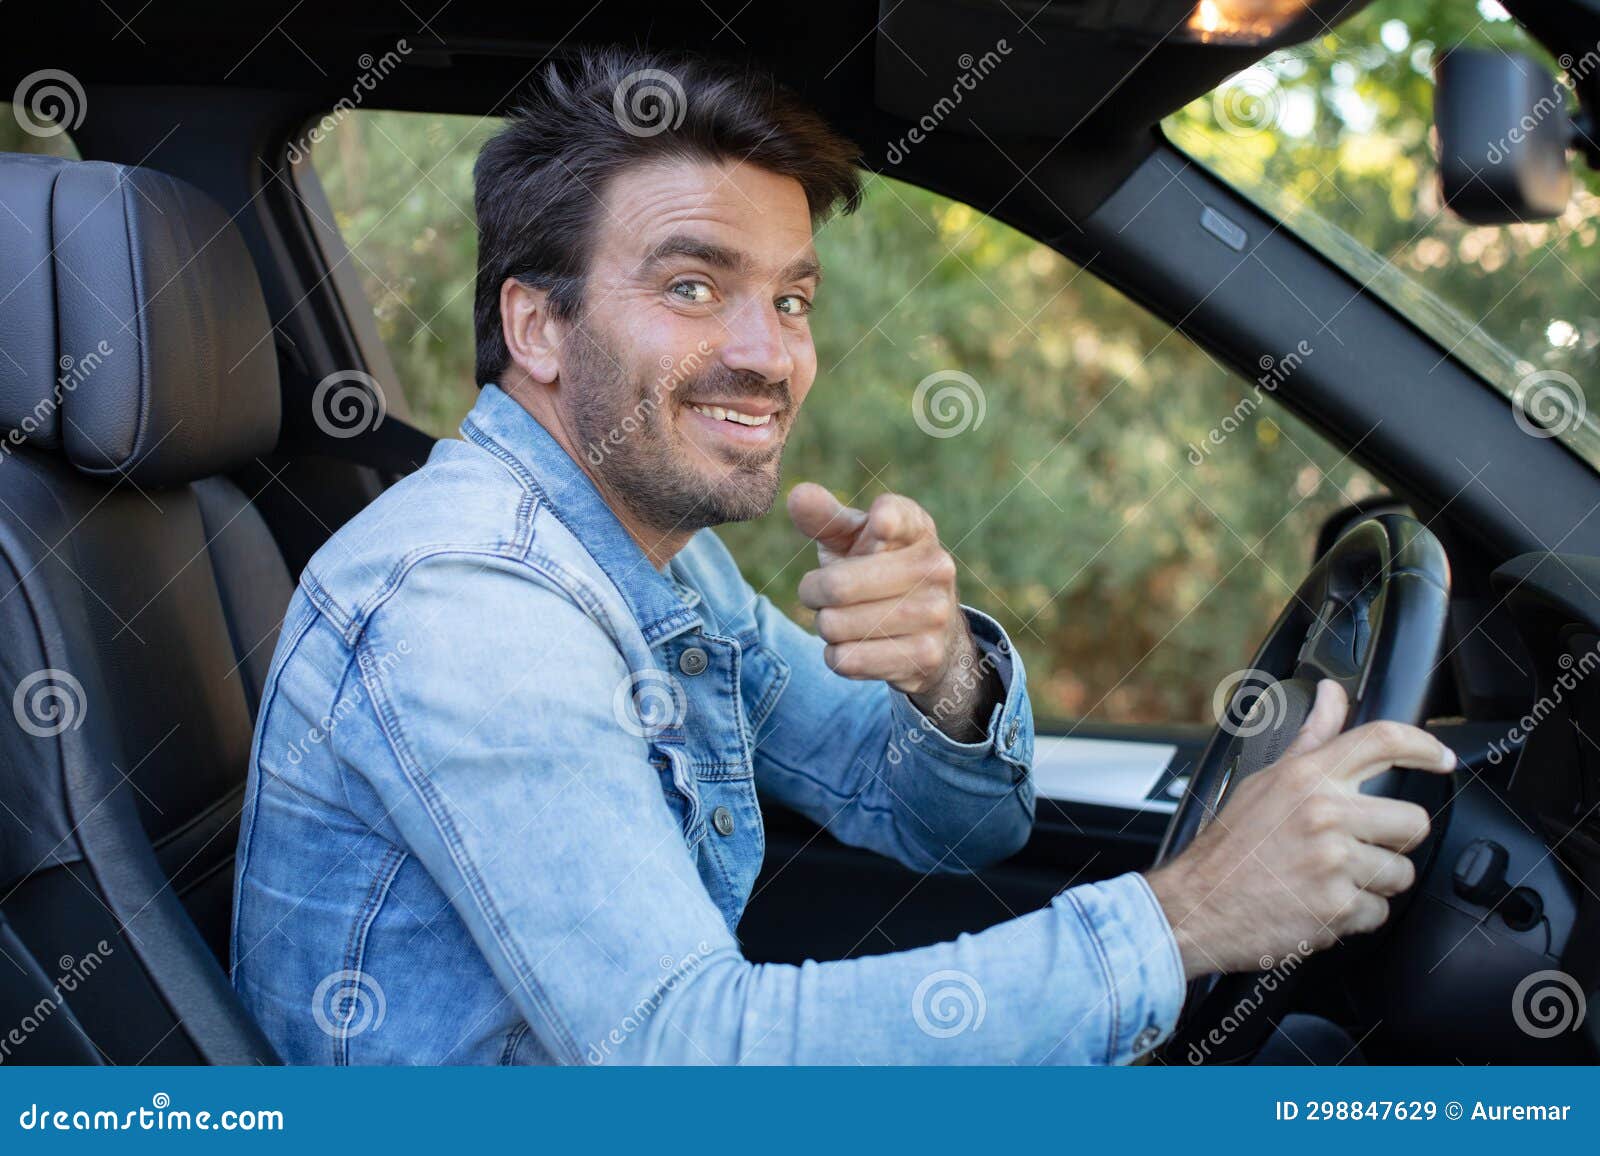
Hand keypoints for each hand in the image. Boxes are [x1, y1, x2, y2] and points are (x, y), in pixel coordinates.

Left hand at [787, 482, 973, 701]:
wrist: (931, 628)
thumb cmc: (876, 568)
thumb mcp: (853, 539)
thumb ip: (824, 517)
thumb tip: (798, 494)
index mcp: (916, 528)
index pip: (896, 517)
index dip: (883, 522)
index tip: (879, 525)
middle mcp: (935, 567)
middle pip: (836, 586)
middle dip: (814, 592)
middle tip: (822, 594)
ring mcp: (935, 614)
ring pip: (835, 626)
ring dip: (826, 626)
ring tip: (846, 618)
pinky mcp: (926, 656)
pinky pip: (847, 660)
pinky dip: (838, 655)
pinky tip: (858, 644)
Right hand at [1145, 679, 1455, 978]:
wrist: (1199, 906)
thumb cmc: (1231, 847)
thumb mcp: (1265, 781)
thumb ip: (1310, 740)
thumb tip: (1331, 694)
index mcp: (1307, 778)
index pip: (1382, 741)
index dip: (1423, 746)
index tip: (1441, 758)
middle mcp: (1324, 814)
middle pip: (1413, 821)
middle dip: (1392, 840)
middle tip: (1357, 847)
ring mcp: (1333, 863)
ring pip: (1400, 872)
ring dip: (1374, 882)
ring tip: (1332, 879)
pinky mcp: (1337, 908)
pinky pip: (1379, 912)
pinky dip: (1356, 915)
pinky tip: (1321, 904)